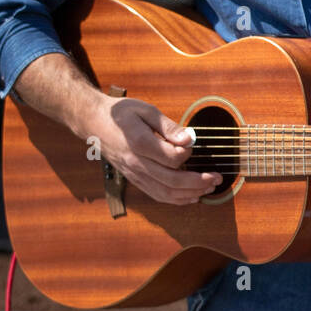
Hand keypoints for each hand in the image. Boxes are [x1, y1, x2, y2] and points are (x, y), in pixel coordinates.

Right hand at [78, 93, 221, 204]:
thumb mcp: (145, 110)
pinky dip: (176, 200)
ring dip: (190, 194)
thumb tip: (189, 139)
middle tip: (217, 178)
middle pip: (172, 181)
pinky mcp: (134, 179)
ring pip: (165, 193)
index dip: (188, 153)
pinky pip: (156, 195)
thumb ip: (168, 126)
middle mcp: (136, 163)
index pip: (172, 158)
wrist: (93, 122)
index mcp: (139, 143)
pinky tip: (191, 197)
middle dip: (199, 182)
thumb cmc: (121, 113)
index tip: (192, 143)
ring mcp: (134, 174)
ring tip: (209, 188)